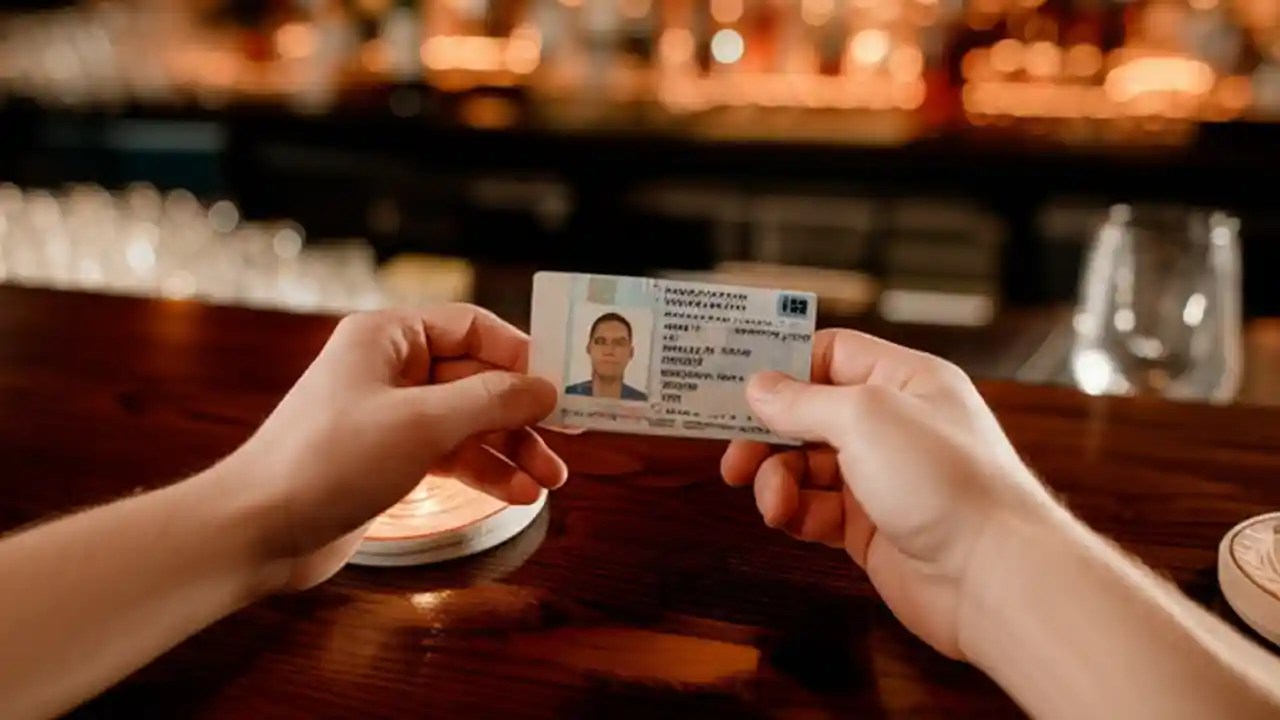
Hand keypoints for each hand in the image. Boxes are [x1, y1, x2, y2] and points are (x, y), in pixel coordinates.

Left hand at [221, 306, 566, 592]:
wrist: (259, 528)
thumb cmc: (329, 459)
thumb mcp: (422, 423)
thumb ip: (490, 401)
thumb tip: (544, 389)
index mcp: (389, 336)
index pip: (474, 328)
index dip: (522, 354)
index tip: (562, 386)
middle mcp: (392, 368)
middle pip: (478, 378)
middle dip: (522, 413)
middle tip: (568, 440)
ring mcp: (391, 415)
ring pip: (469, 422)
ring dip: (511, 448)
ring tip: (549, 480)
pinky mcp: (390, 457)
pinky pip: (451, 454)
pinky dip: (484, 471)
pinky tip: (516, 493)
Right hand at [721, 329, 1054, 657]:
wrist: (994, 577)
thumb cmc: (947, 482)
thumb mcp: (865, 417)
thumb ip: (804, 401)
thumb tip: (759, 387)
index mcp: (905, 381)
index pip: (832, 354)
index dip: (784, 365)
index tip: (736, 382)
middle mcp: (894, 425)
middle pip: (810, 414)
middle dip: (768, 433)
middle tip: (734, 455)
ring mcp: (883, 478)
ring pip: (806, 467)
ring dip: (776, 479)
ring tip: (770, 500)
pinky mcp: (872, 527)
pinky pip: (816, 510)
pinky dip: (794, 512)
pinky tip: (786, 518)